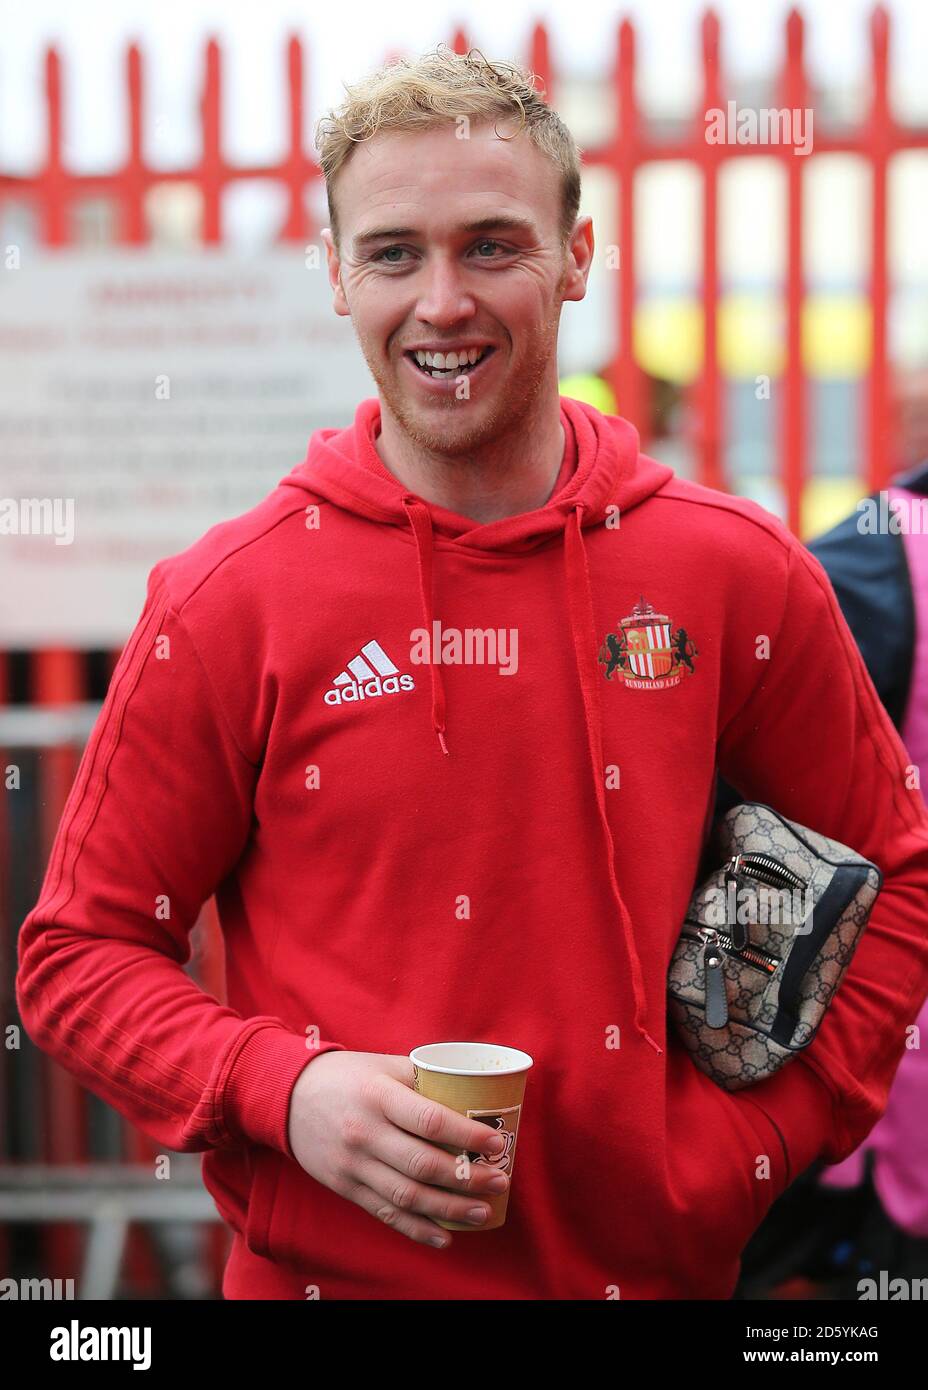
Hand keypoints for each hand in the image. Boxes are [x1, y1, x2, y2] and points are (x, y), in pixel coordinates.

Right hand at [287, 1050, 510, 1246]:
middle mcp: (365, 1133)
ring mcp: (353, 1165)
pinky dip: (417, 1230)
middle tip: (501, 1181)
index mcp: (379, 1096)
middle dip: (468, 1179)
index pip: (429, 1120)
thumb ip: (423, 1078)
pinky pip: (385, 1214)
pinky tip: (445, 1237)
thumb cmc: (348, 1076)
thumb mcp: (383, 1066)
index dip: (467, 1135)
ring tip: (483, 1212)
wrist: (289, 1098)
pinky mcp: (346, 1187)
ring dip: (450, 1209)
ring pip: (408, 1196)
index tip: (496, 1144)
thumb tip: (474, 1090)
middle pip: (423, 1165)